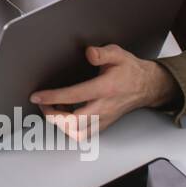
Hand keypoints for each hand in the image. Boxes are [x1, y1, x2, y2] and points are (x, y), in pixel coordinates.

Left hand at [29, 44, 177, 139]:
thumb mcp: (118, 54)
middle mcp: (104, 107)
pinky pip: (85, 133)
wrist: (147, 86)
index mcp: (105, 89)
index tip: (38, 96)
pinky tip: (65, 115)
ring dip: (61, 125)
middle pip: (74, 122)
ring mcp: (105, 118)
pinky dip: (70, 128)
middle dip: (53, 115)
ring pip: (79, 133)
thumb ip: (102, 53)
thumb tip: (89, 53)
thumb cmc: (130, 71)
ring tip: (53, 110)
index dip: (53, 97)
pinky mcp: (104, 124)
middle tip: (43, 103)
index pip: (75, 96)